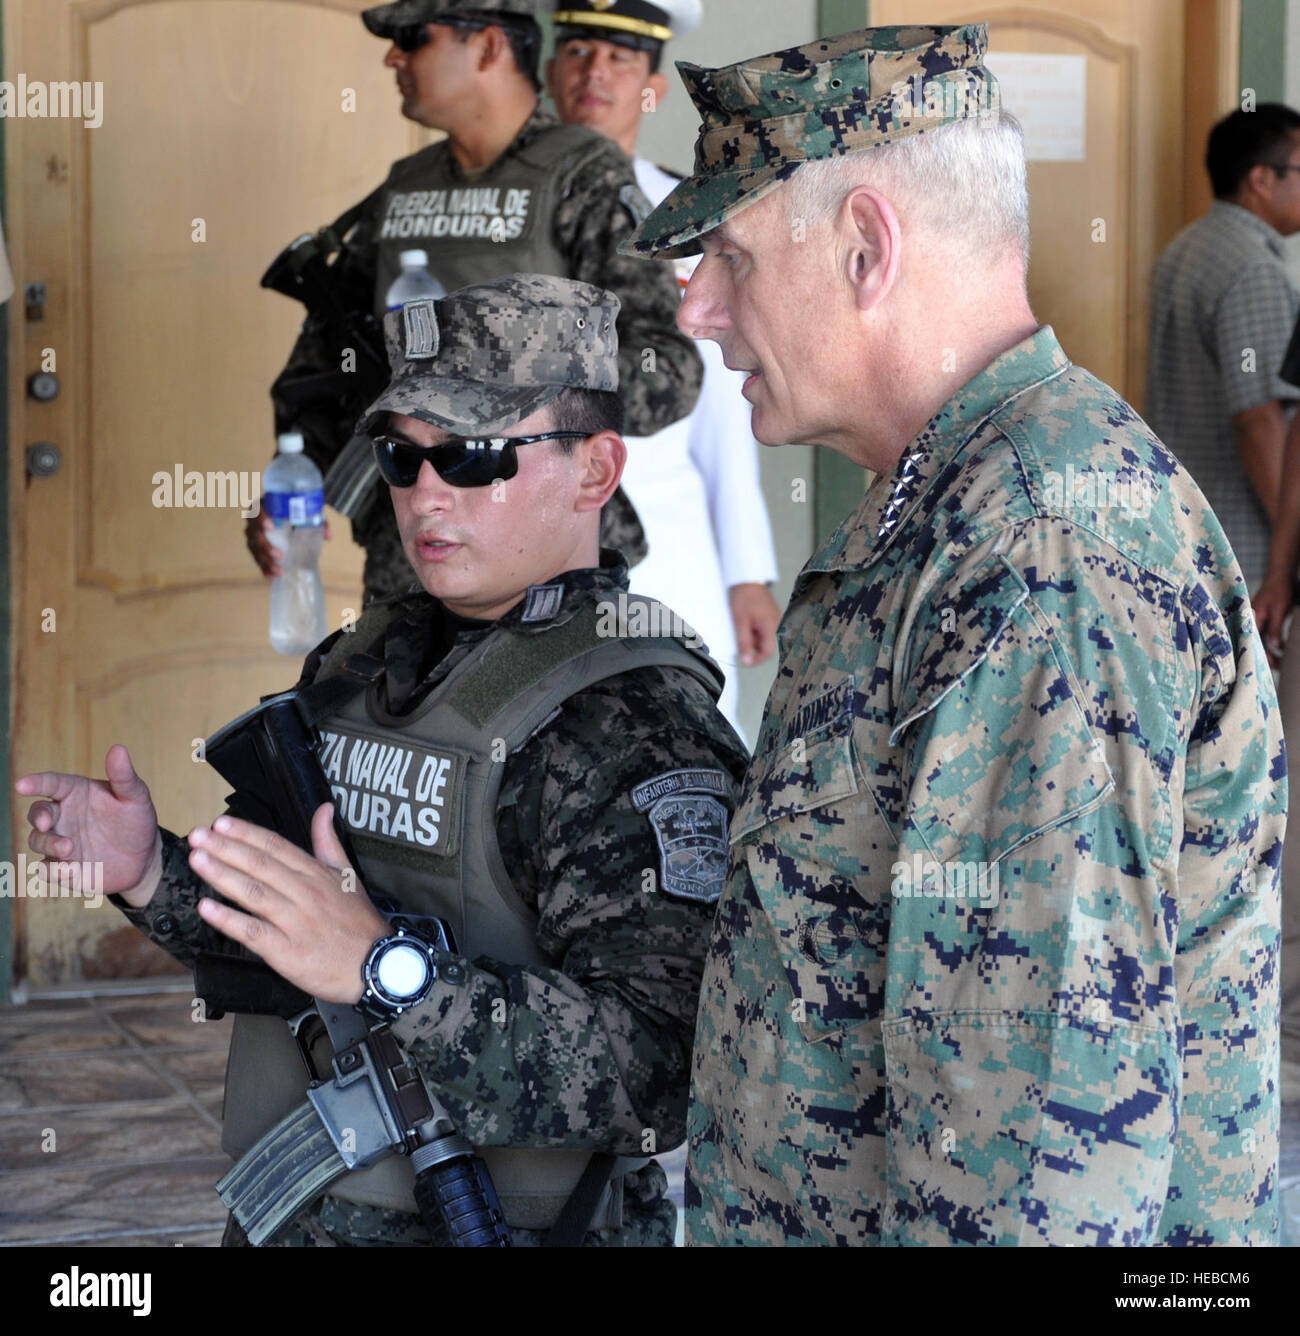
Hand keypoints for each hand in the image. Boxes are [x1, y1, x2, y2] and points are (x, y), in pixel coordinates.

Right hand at [15, 745, 162, 903]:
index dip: (36, 783)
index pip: (51, 784)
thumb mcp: (135, 798)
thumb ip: (124, 776)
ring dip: (48, 844)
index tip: (22, 785)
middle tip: (46, 822)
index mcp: (76, 793)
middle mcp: (63, 816)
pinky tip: (70, 870)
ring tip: (69, 849)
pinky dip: (52, 871)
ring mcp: (59, 842)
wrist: (143, 860)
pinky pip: (46, 870)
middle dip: (37, 816)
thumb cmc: (136, 822)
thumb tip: (118, 748)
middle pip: (37, 812)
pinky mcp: (61, 868)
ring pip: (37, 841)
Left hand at [189, 803, 388, 1002]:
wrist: (377, 966)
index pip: (276, 847)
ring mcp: (295, 921)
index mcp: (317, 874)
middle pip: (260, 865)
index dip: (247, 834)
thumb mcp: (348, 876)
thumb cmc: (359, 923)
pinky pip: (254, 932)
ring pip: (254, 893)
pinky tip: (206, 908)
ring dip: (223, 875)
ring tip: (198, 859)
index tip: (221, 823)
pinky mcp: (287, 951)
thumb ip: (329, 842)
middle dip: (226, 848)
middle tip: (198, 835)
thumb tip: (324, 809)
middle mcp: (305, 893)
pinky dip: (229, 919)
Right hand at [244, 502, 331, 578]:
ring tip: (279, 572)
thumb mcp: (308, 513)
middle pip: (253, 533)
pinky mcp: (258, 549)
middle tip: (280, 556)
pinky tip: (271, 578)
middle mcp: (255, 521)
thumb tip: (328, 536)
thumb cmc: (297, 512)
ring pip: (254, 548)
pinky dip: (264, 569)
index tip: (271, 527)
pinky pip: (257, 559)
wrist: (294, 518)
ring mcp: (255, 536)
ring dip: (266, 561)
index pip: (257, 509)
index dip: (261, 518)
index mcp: (264, 506)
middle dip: (265, 546)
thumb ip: (318, 521)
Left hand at [728, 582, 780, 666]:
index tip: (745, 661)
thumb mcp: (740, 623)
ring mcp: (774, 619)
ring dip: (751, 636)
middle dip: (752, 645)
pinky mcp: (769, 615)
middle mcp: (776, 623)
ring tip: (741, 624)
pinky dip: (753, 629)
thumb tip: (747, 660)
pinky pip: (762, 628)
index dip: (756, 659)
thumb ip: (744, 643)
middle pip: (765, 645)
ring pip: (763, 637)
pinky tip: (745, 620)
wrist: (747, 578)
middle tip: (740, 635)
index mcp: (771, 626)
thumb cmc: (744, 596)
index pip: (768, 652)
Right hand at [1252, 572, 1292, 667]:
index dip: (1261, 654)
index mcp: (1252, 618)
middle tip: (1275, 666)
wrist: (1280, 575)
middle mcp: (1251, 619)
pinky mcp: (1261, 617)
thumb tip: (1274, 647)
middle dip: (1264, 655)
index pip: (1254, 641)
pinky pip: (1262, 633)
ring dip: (1267, 649)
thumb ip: (1275, 629)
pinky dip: (1269, 641)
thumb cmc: (1279, 590)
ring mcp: (1255, 618)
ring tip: (1277, 660)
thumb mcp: (1279, 611)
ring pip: (1259, 638)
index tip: (1270, 664)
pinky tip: (1277, 647)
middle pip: (1255, 642)